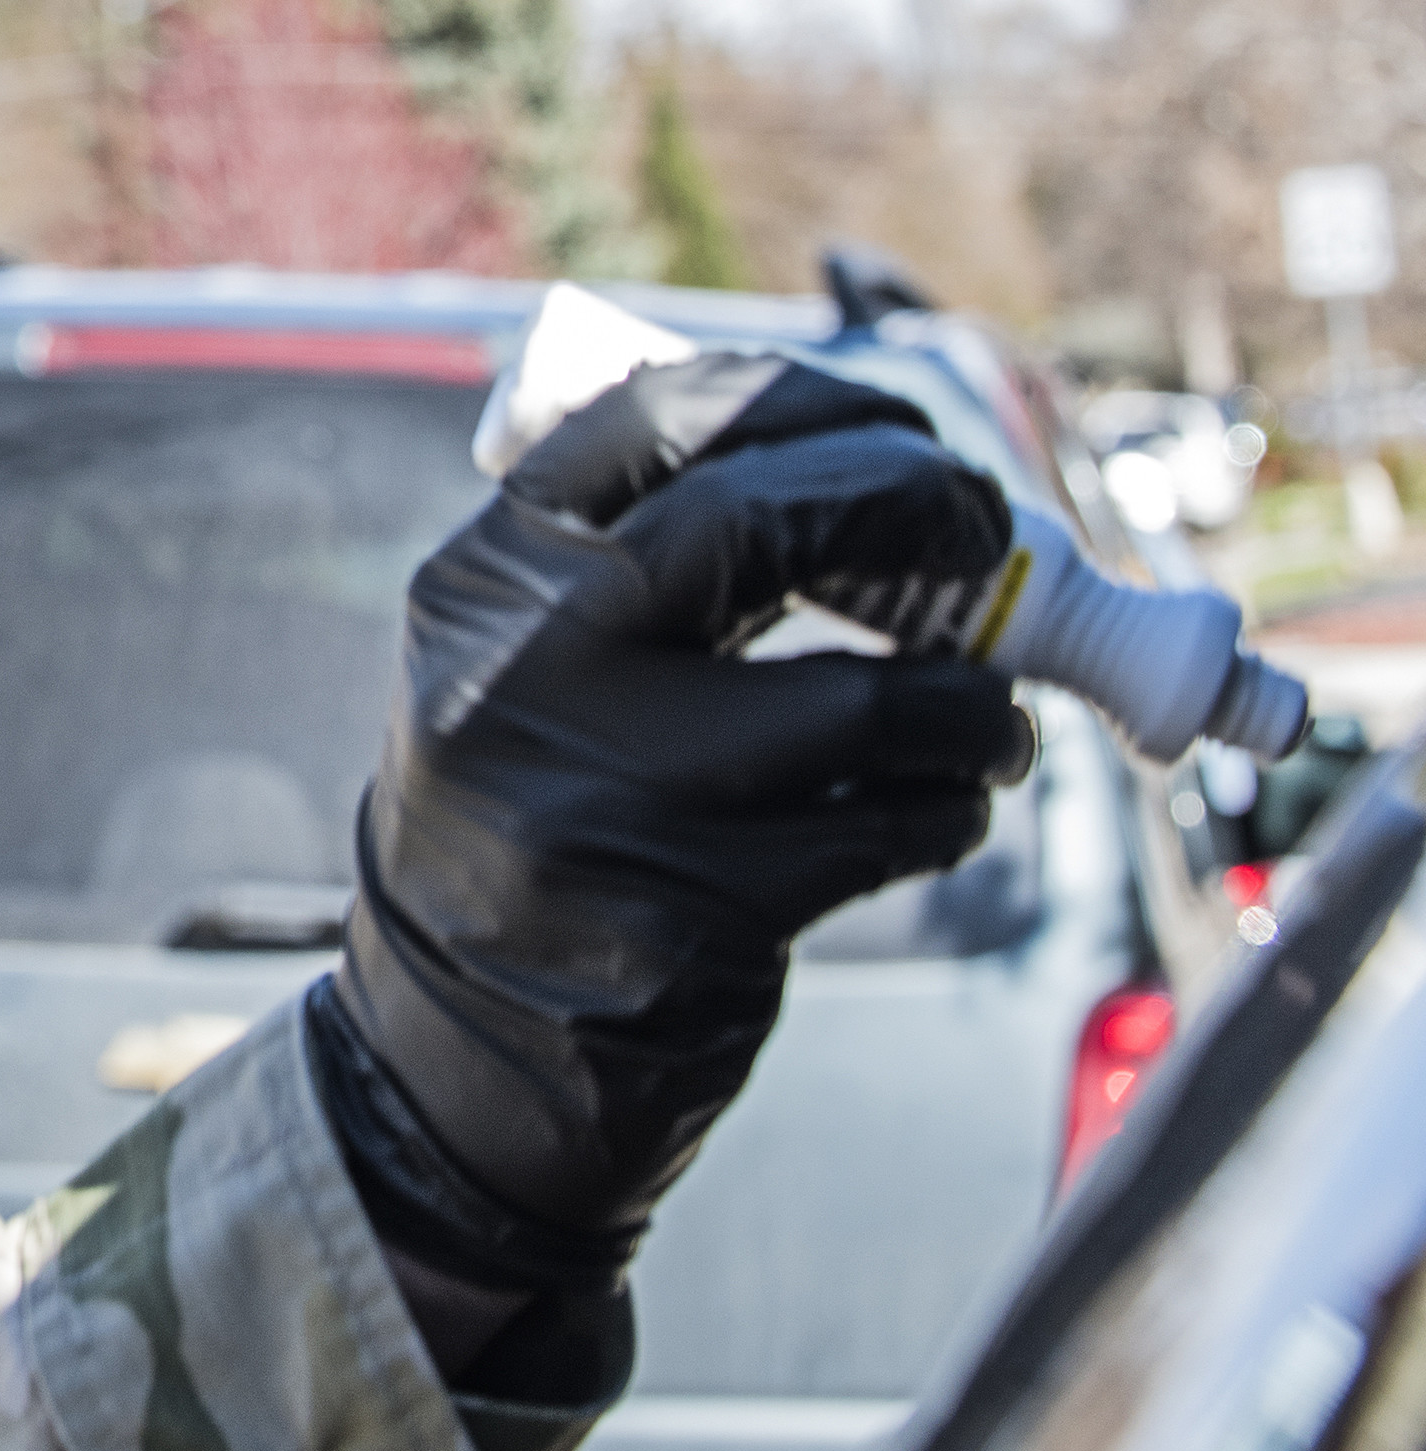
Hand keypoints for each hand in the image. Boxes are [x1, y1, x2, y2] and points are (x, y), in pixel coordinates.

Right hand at [308, 353, 1034, 1326]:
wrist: (463, 1045)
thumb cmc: (540, 815)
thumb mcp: (525, 662)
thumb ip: (642, 559)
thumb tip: (862, 462)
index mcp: (486, 581)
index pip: (650, 419)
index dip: (807, 405)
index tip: (897, 433)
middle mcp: (528, 669)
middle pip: (760, 519)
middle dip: (916, 506)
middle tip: (986, 531)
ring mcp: (613, 794)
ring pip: (871, 695)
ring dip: (974, 700)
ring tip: (985, 714)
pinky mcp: (702, 912)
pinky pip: (894, 822)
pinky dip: (950, 802)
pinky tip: (935, 805)